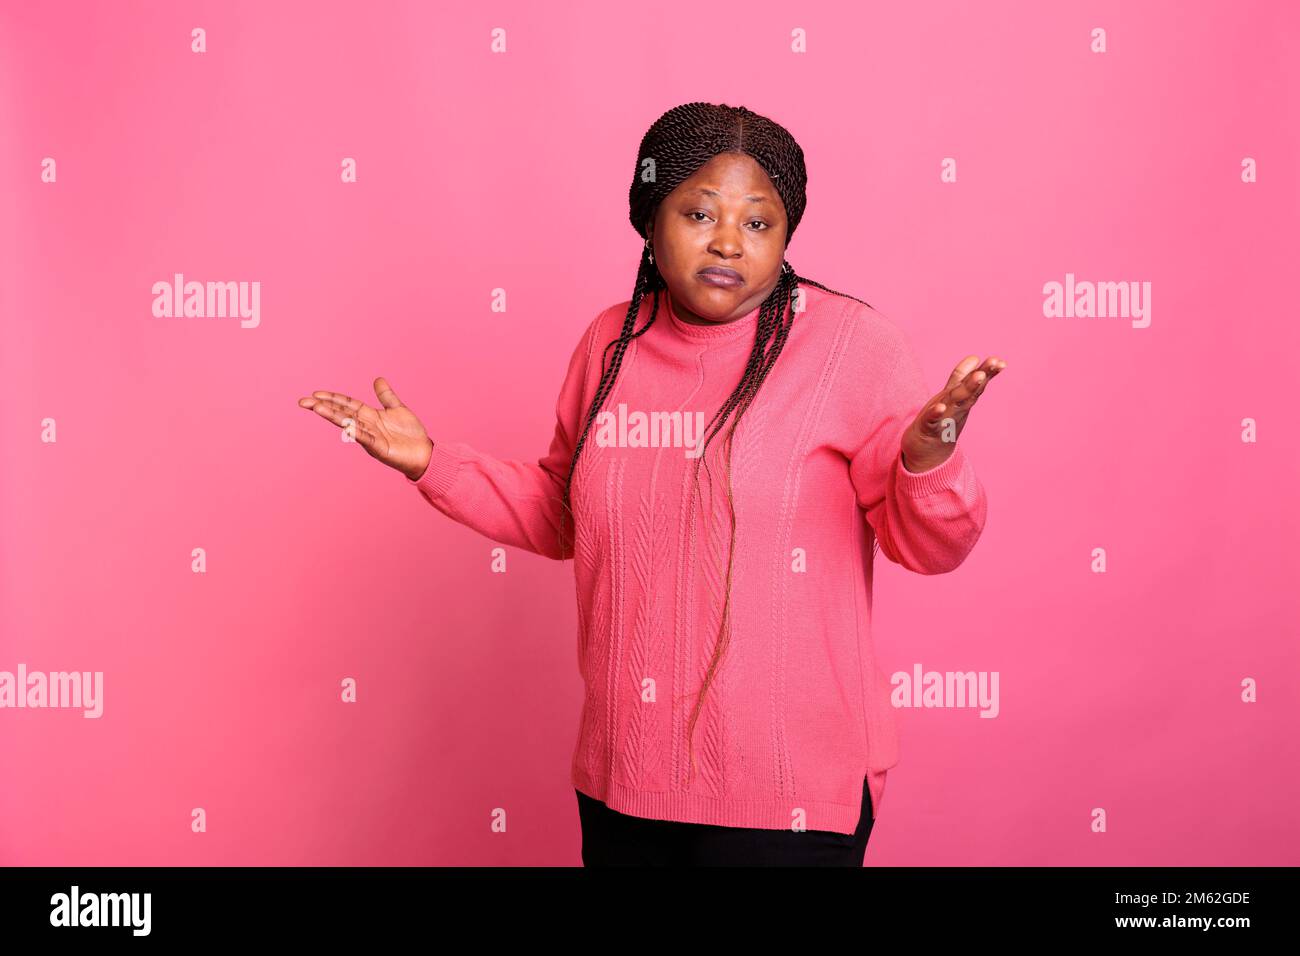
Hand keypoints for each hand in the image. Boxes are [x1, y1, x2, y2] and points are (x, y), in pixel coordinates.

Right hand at [297, 377, 433, 480]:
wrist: (425, 454)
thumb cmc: (411, 434)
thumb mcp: (398, 409)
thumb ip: (386, 396)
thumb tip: (378, 379)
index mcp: (370, 416)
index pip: (347, 404)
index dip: (332, 398)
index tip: (315, 393)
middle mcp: (367, 426)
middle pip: (342, 413)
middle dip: (323, 407)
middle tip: (304, 401)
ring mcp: (371, 438)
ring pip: (349, 425)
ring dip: (333, 416)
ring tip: (317, 409)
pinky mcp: (380, 449)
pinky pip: (366, 439)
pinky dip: (357, 432)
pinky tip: (346, 426)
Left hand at [900, 355, 1005, 472]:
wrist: (927, 453)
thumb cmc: (941, 421)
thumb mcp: (951, 396)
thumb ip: (961, 377)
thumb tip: (974, 358)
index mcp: (962, 400)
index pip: (976, 384)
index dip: (987, 372)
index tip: (999, 361)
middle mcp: (956, 408)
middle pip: (969, 392)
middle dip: (981, 377)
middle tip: (994, 363)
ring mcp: (943, 418)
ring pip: (956, 402)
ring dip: (967, 389)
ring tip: (978, 376)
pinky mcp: (927, 428)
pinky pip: (932, 420)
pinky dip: (936, 414)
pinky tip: (940, 407)